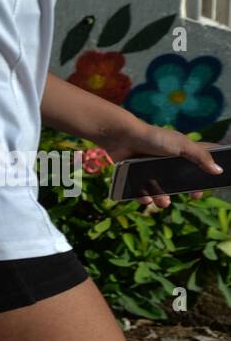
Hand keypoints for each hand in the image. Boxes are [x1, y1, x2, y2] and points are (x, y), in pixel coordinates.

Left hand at [97, 120, 223, 207]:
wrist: (121, 137)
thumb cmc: (153, 138)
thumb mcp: (181, 145)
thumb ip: (200, 157)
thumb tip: (218, 170)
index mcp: (180, 151)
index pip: (198, 161)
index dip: (206, 170)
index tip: (211, 183)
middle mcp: (165, 160)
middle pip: (179, 179)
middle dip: (186, 190)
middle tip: (192, 197)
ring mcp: (149, 168)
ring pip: (159, 188)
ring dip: (162, 197)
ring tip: (163, 202)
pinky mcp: (133, 174)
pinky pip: (140, 190)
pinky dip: (144, 197)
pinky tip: (146, 199)